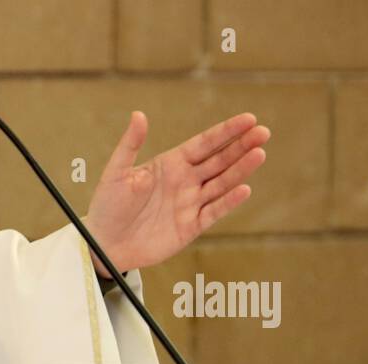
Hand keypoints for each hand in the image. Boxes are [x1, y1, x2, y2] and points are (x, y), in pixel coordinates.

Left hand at [82, 111, 269, 275]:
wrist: (104, 244)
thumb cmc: (107, 206)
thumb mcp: (116, 173)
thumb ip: (130, 145)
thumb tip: (138, 115)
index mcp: (171, 164)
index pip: (205, 144)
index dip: (227, 132)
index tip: (249, 119)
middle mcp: (185, 181)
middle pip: (220, 160)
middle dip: (242, 146)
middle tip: (263, 132)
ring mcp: (190, 203)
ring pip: (222, 183)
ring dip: (240, 170)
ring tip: (259, 154)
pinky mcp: (191, 226)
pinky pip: (214, 212)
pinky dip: (228, 202)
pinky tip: (243, 189)